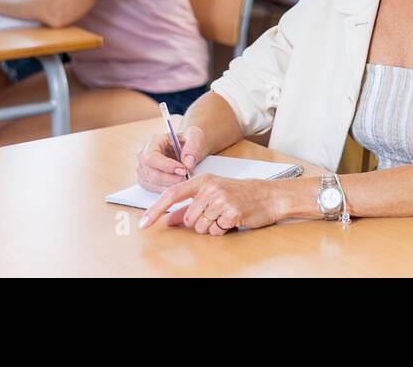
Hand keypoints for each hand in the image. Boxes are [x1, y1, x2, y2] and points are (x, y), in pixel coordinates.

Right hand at [135, 123, 206, 191]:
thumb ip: (193, 148)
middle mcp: (143, 156)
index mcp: (152, 142)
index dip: (166, 166)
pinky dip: (169, 189)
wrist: (187, 147)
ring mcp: (142, 169)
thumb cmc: (188, 140)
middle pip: (151, 174)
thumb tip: (188, 164)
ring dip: (172, 185)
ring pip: (153, 184)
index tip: (184, 170)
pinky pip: (154, 189)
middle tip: (188, 178)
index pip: (151, 157)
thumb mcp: (195, 137)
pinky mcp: (145, 180)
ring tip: (186, 178)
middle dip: (172, 179)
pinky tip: (179, 183)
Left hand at [139, 173, 281, 234]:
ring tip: (225, 216)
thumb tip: (168, 220)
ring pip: (201, 227)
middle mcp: (210, 188)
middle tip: (216, 213)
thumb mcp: (212, 195)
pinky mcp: (231, 213)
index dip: (155, 210)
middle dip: (199, 222)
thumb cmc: (239, 194)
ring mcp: (221, 200)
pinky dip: (222, 230)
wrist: (268, 195)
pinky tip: (232, 220)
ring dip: (211, 227)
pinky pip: (215, 231)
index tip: (143, 224)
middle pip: (188, 219)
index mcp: (202, 180)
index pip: (171, 194)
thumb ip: (188, 206)